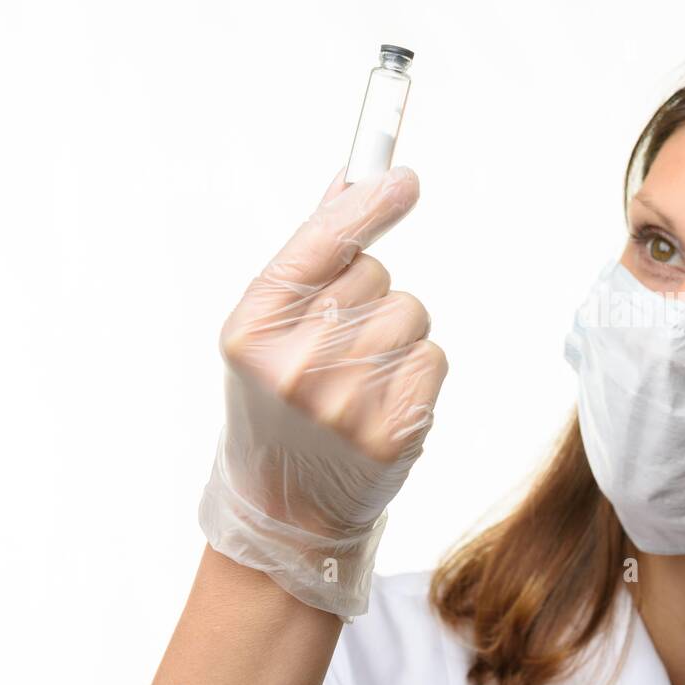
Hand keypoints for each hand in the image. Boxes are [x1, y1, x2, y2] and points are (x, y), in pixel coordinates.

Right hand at [198, 166, 446, 617]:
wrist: (286, 508)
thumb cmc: (276, 407)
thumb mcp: (267, 331)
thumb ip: (311, 254)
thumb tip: (354, 176)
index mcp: (251, 329)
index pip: (321, 244)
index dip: (365, 203)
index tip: (402, 176)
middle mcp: (294, 363)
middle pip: (376, 276)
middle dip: (368, 296)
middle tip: (339, 342)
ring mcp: (344, 401)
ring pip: (411, 314)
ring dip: (397, 335)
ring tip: (359, 376)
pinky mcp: (391, 429)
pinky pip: (433, 357)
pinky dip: (417, 372)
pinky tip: (383, 400)